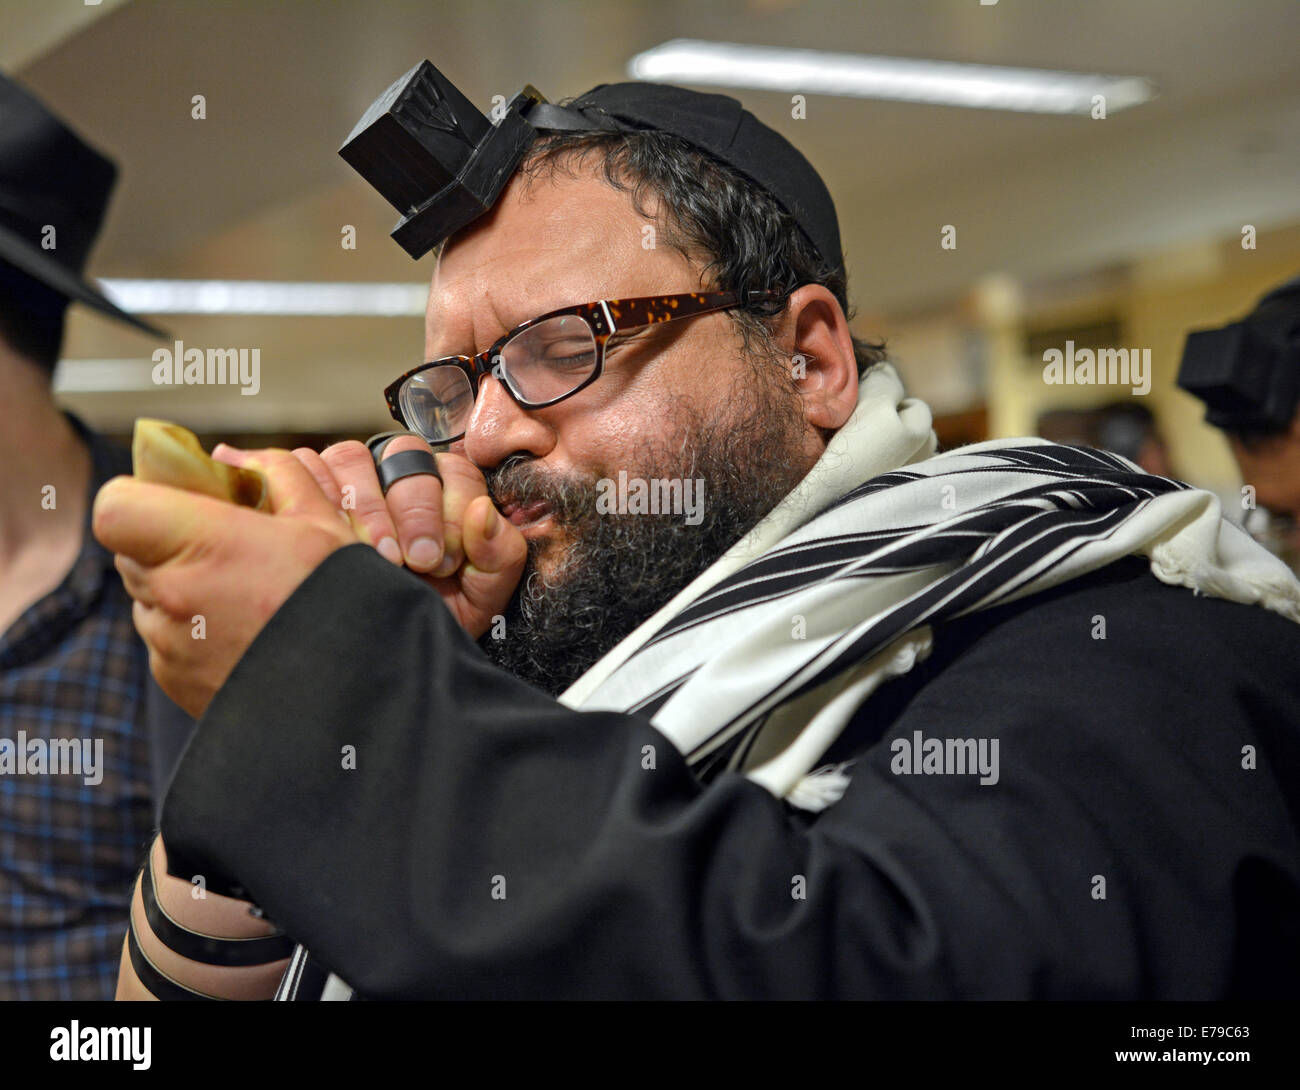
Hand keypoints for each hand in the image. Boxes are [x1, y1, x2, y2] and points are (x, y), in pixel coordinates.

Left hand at [93, 450, 359, 718]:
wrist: (357, 690)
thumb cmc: (344, 602)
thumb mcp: (324, 523)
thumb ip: (276, 475)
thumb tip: (234, 457)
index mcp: (202, 544)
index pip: (117, 506)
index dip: (142, 497)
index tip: (182, 503)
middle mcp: (171, 596)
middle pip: (134, 549)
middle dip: (172, 542)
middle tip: (231, 549)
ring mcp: (168, 645)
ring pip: (153, 596)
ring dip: (186, 590)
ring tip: (252, 602)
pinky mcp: (175, 682)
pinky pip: (169, 641)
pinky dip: (198, 634)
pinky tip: (251, 638)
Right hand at [283, 436, 525, 638]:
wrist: (385, 646)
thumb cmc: (436, 613)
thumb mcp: (481, 595)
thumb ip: (498, 554)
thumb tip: (482, 512)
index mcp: (448, 487)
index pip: (455, 472)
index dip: (452, 513)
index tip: (444, 560)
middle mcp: (399, 470)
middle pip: (405, 456)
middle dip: (414, 511)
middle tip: (416, 560)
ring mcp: (350, 472)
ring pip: (351, 456)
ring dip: (364, 507)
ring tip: (372, 554)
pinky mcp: (304, 482)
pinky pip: (303, 466)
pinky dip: (315, 498)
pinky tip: (331, 541)